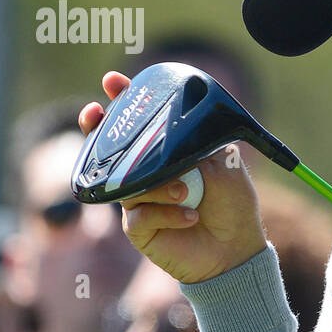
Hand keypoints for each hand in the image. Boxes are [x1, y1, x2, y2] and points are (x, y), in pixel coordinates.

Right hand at [78, 72, 267, 284]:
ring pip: (128, 183)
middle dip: (100, 129)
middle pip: (113, 150)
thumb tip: (173, 136)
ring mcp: (139, 201)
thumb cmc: (232, 205)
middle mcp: (147, 174)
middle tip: (94, 113)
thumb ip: (197, 146)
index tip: (112, 81)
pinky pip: (140, 215)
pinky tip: (191, 217)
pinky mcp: (138, 229)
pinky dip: (168, 213)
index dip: (124, 101)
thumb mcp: (223, 165)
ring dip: (159, 185)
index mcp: (169, 153)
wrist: (236, 250)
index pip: (141, 124)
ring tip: (187, 191)